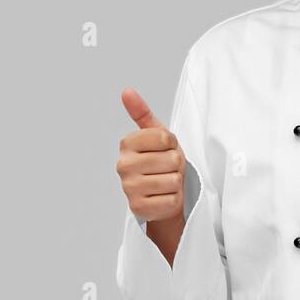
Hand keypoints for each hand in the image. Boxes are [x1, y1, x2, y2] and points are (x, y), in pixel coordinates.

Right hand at [116, 87, 186, 223]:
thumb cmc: (161, 162)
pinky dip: (173, 200)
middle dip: (176, 165)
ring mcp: (129, 188)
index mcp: (127, 144)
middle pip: (172, 159)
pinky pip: (171, 200)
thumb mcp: (156, 136)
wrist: (161, 195)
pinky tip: (163, 198)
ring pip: (173, 180)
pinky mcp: (138, 208)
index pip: (165, 137)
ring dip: (175, 183)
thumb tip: (127, 91)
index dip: (173, 145)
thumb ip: (142, 113)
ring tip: (165, 183)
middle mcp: (123, 165)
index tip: (165, 150)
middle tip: (166, 169)